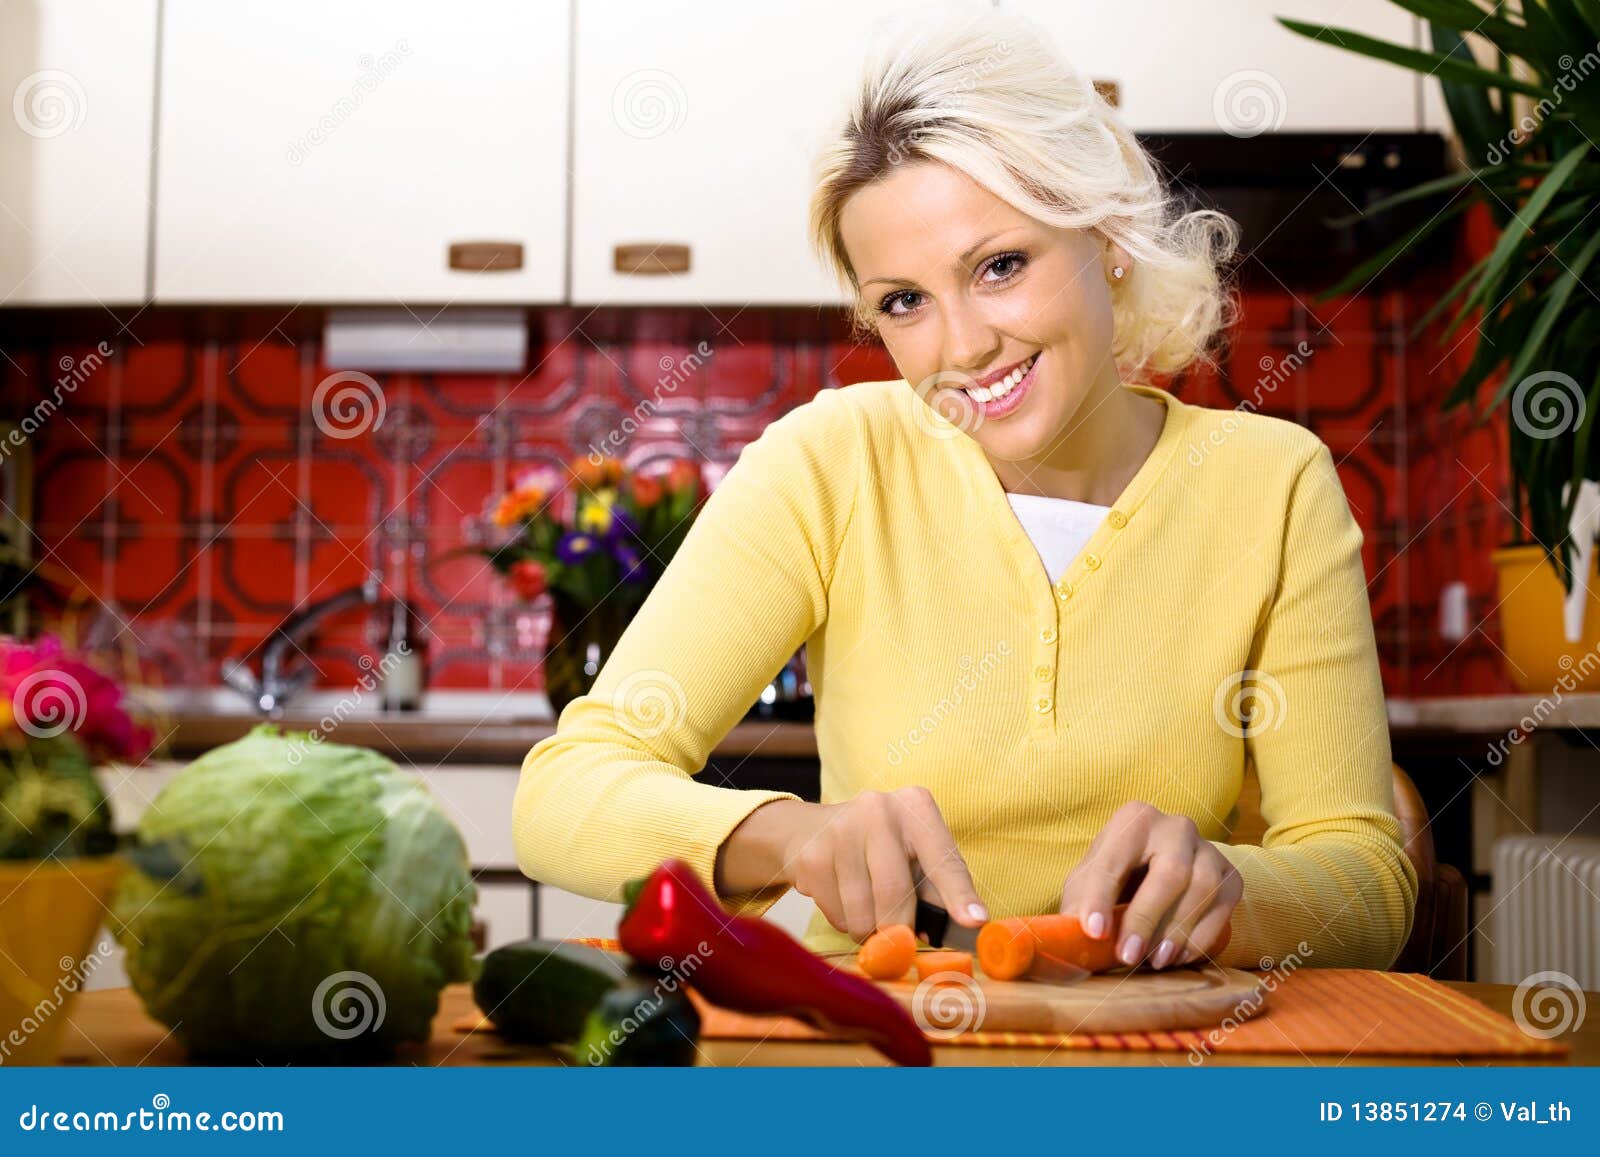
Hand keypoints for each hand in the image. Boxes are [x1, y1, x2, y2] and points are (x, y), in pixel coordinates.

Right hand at [719, 788, 987, 941]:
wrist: (812, 829)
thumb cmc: (880, 848)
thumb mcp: (915, 853)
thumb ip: (937, 888)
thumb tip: (962, 928)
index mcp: (916, 806)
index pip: (943, 859)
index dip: (959, 895)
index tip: (975, 922)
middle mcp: (879, 810)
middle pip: (895, 893)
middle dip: (899, 929)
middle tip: (899, 938)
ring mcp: (841, 830)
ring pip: (863, 913)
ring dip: (869, 930)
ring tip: (868, 911)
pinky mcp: (812, 856)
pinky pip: (837, 914)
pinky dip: (845, 921)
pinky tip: (843, 897)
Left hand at [1058, 801, 1240, 968]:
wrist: (1158, 872)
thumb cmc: (1116, 879)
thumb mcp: (1088, 885)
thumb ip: (1079, 907)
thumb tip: (1069, 939)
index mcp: (1133, 820)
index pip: (1114, 861)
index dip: (1101, 898)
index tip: (1094, 932)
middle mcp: (1175, 826)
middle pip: (1170, 873)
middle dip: (1146, 918)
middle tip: (1128, 956)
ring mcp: (1207, 848)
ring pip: (1203, 888)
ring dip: (1178, 931)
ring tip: (1155, 960)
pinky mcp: (1230, 874)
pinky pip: (1224, 905)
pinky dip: (1202, 936)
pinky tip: (1179, 956)